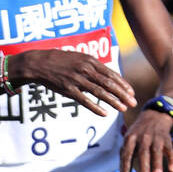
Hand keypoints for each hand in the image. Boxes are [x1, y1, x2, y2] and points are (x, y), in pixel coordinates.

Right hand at [8, 49, 136, 116]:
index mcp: (90, 61)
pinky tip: (105, 114)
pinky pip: (85, 100)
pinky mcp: (68, 89)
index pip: (112, 74)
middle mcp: (86, 69)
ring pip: (100, 92)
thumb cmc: (59, 61)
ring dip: (114, 102)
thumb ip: (92, 66)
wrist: (39, 63)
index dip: (123, 84)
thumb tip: (105, 76)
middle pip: (109, 84)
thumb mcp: (78, 58)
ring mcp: (77, 80)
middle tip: (133, 103)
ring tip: (123, 109)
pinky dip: (96, 107)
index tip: (132, 92)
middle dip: (123, 94)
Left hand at [118, 108, 172, 171]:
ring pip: (157, 152)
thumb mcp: (129, 143)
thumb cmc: (138, 134)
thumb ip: (125, 161)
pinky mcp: (167, 140)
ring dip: (157, 164)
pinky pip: (170, 151)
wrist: (154, 115)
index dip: (126, 170)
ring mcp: (155, 138)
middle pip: (143, 153)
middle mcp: (142, 138)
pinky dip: (172, 160)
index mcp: (130, 139)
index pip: (127, 155)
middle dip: (144, 167)